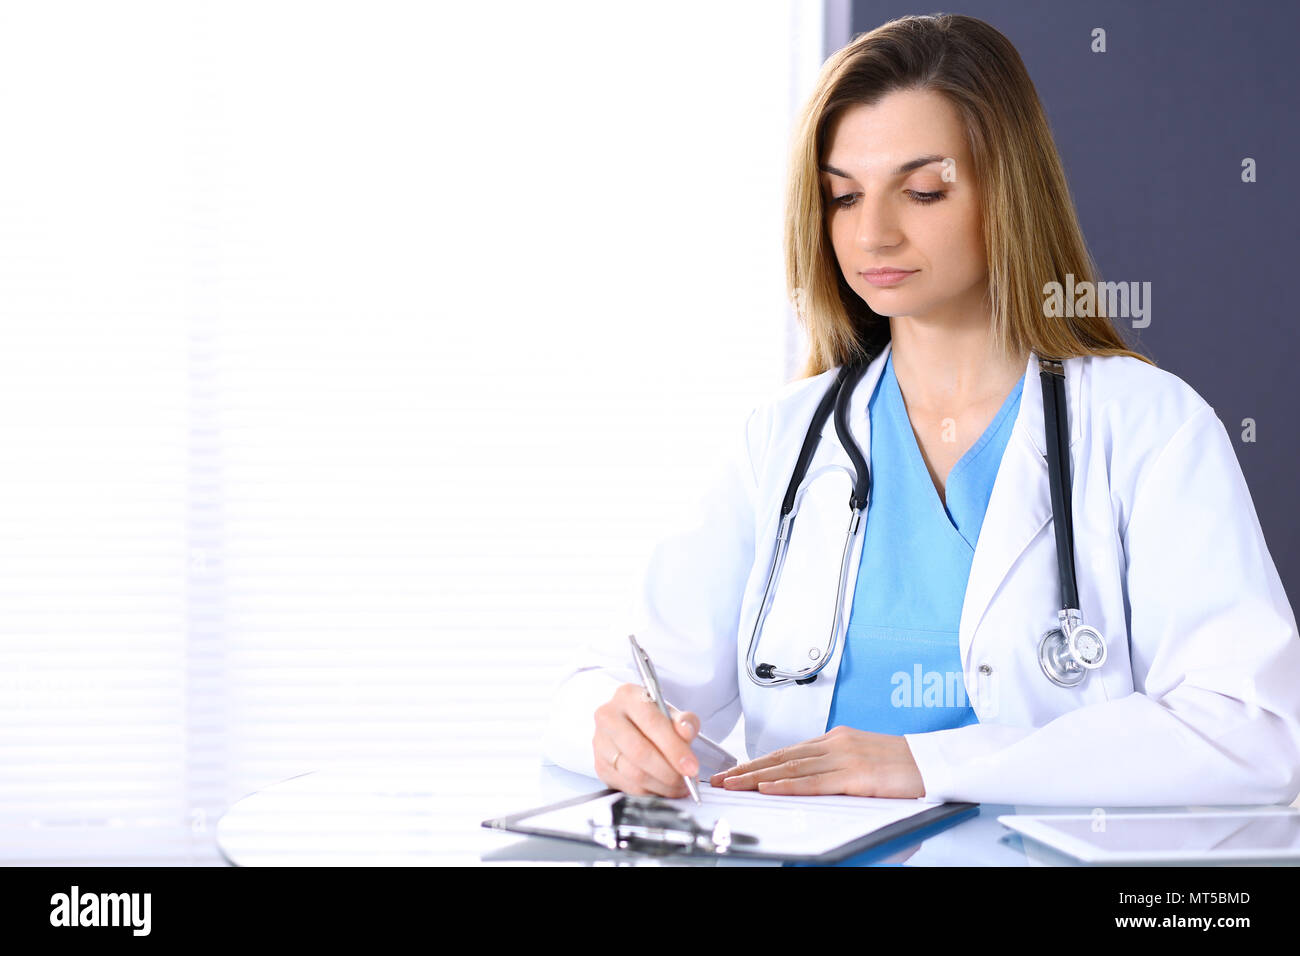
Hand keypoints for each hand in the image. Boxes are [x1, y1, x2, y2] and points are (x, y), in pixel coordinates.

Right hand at [592, 683, 699, 798]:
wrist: (630, 725)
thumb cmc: (653, 719)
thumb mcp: (673, 713)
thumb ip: (684, 721)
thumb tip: (686, 731)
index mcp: (628, 696)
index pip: (652, 724)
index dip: (674, 749)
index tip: (691, 767)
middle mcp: (609, 716)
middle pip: (640, 752)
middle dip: (668, 772)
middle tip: (686, 781)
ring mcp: (600, 742)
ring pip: (633, 773)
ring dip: (661, 786)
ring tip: (678, 787)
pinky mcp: (600, 765)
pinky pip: (627, 786)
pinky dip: (649, 792)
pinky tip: (662, 788)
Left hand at [708, 725, 925, 797]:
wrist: (935, 762)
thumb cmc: (902, 765)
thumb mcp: (862, 758)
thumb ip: (834, 765)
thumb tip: (808, 777)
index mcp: (835, 739)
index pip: (787, 752)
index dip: (757, 762)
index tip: (734, 772)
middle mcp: (835, 744)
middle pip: (781, 758)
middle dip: (747, 770)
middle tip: (721, 780)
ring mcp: (844, 757)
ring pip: (791, 769)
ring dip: (757, 778)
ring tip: (733, 786)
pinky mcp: (856, 775)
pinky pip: (815, 782)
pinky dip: (787, 785)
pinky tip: (768, 789)